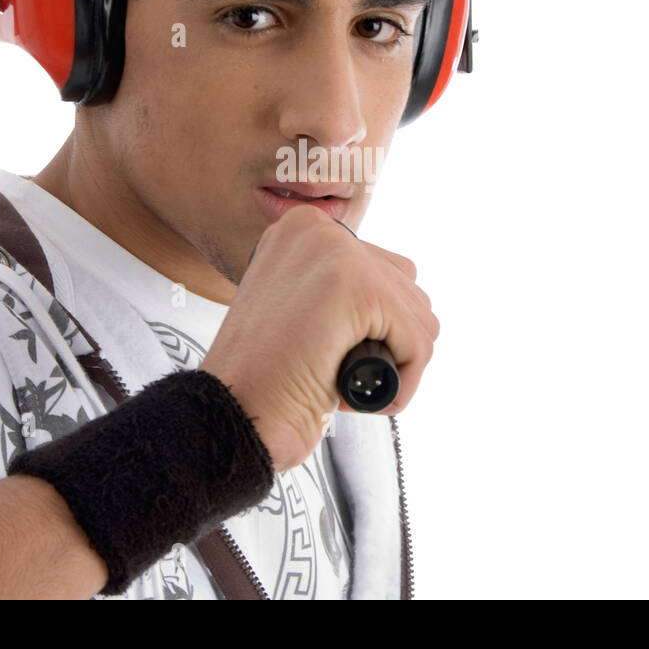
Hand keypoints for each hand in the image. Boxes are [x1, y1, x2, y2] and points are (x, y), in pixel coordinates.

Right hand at [201, 204, 438, 472]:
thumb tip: (410, 303)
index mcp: (302, 231)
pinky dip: (401, 382)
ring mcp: (337, 253)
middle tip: (330, 369)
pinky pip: (419, 343)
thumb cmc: (264, 381)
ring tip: (337, 378)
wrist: (229, 418)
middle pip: (408, 290)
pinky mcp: (357, 288)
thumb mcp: (301, 311)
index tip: (325, 352)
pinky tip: (350, 393)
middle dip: (386, 344)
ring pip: (419, 317)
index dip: (370, 330)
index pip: (384, 272)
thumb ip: (344, 292)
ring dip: (393, 364)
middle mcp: (318, 230)